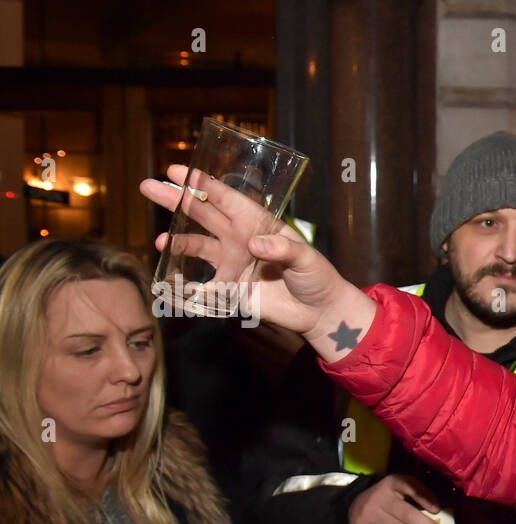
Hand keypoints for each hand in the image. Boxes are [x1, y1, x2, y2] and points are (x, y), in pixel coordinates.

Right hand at [139, 164, 374, 344]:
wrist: (319, 312)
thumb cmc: (317, 278)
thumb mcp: (307, 259)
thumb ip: (284, 250)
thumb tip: (255, 244)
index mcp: (258, 224)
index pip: (226, 199)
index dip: (202, 185)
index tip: (178, 170)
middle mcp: (240, 240)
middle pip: (203, 216)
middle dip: (176, 201)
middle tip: (149, 187)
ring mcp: (234, 263)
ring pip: (198, 247)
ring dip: (178, 243)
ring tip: (162, 242)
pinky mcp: (232, 289)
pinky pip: (204, 285)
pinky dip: (188, 285)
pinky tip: (173, 282)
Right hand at [347, 475, 449, 523]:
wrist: (354, 508)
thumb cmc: (388, 500)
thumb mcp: (399, 490)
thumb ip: (417, 496)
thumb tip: (442, 512)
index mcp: (392, 482)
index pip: (409, 486)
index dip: (424, 497)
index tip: (438, 509)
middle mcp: (380, 496)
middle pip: (406, 513)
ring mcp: (370, 513)